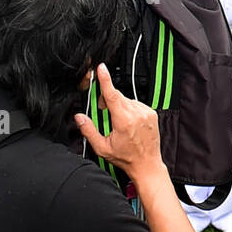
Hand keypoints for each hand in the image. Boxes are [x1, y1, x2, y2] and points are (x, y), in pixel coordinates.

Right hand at [74, 63, 165, 181]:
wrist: (147, 164)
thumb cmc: (126, 157)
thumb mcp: (102, 147)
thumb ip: (89, 130)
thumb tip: (79, 117)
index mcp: (123, 121)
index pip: (111, 94)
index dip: (105, 79)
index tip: (101, 68)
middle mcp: (137, 114)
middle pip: (117, 95)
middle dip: (107, 99)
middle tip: (103, 110)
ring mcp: (146, 113)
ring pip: (126, 99)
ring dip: (119, 105)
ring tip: (118, 121)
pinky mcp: (152, 113)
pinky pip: (136, 104)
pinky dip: (129, 108)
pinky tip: (128, 121)